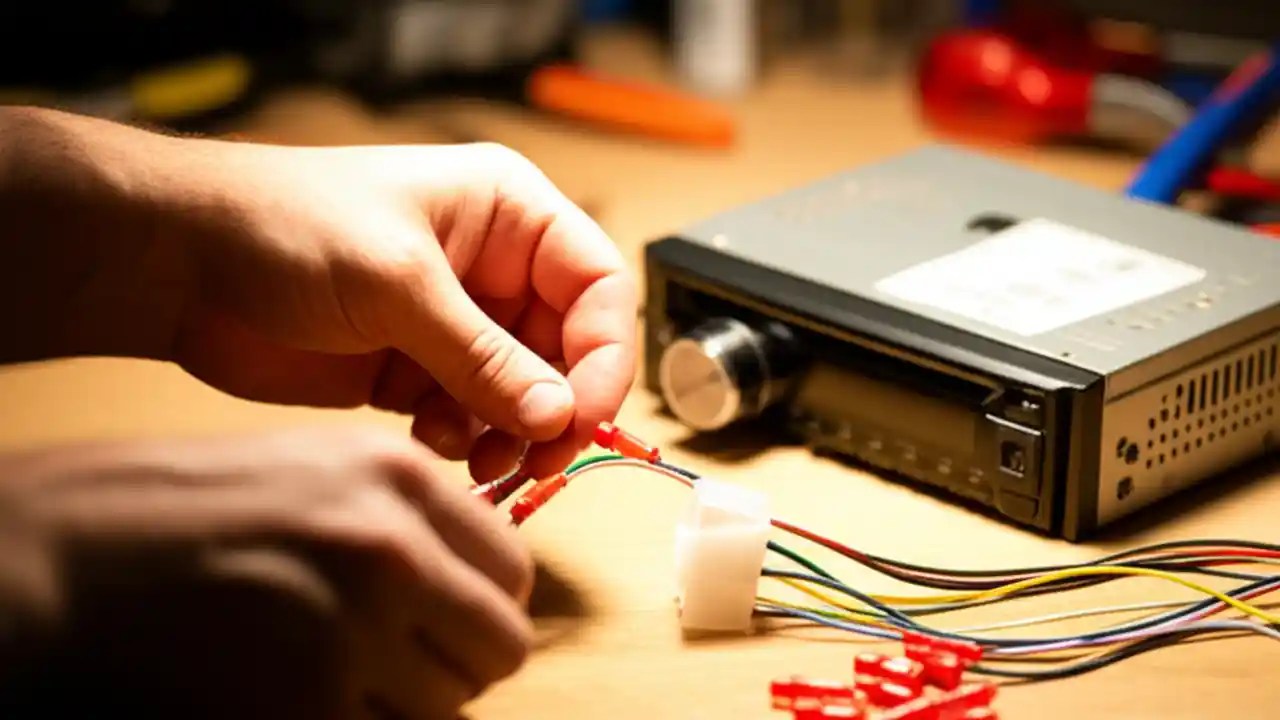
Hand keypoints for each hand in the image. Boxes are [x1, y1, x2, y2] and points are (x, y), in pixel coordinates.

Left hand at [0, 108, 637, 480]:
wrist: (178, 265)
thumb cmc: (283, 228)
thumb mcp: (397, 284)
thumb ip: (483, 357)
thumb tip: (559, 416)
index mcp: (507, 214)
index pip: (596, 284)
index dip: (605, 352)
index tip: (584, 411)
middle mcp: (493, 268)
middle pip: (568, 349)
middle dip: (556, 405)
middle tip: (539, 456)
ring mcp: (455, 324)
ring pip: (523, 393)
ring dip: (511, 431)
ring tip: (480, 456)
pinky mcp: (416, 370)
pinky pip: (472, 416)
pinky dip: (465, 437)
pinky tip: (426, 432)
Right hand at [0, 424, 533, 719]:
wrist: (70, 559)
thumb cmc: (192, 513)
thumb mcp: (321, 472)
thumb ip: (415, 519)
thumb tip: (489, 581)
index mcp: (401, 479)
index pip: (514, 572)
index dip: (483, 602)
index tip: (444, 614)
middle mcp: (391, 549)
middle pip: (500, 647)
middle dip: (459, 661)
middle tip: (396, 659)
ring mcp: (350, 632)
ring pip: (449, 706)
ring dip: (406, 702)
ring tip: (330, 670)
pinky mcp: (306, 710)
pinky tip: (295, 695)